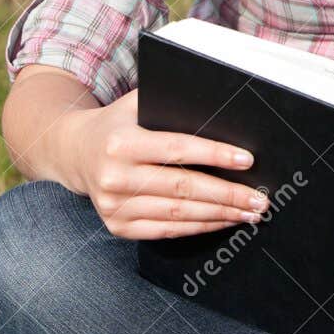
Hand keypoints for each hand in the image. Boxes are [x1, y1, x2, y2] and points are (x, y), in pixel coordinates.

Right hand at [66, 89, 269, 239]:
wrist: (74, 152)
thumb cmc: (118, 124)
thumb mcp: (136, 103)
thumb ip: (171, 103)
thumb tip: (220, 107)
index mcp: (121, 142)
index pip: (178, 149)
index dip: (215, 155)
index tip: (246, 161)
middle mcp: (114, 176)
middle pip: (183, 188)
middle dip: (227, 195)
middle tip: (259, 199)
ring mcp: (114, 206)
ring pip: (178, 214)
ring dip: (219, 215)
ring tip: (248, 213)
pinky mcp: (117, 227)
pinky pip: (166, 230)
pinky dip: (198, 227)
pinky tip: (221, 222)